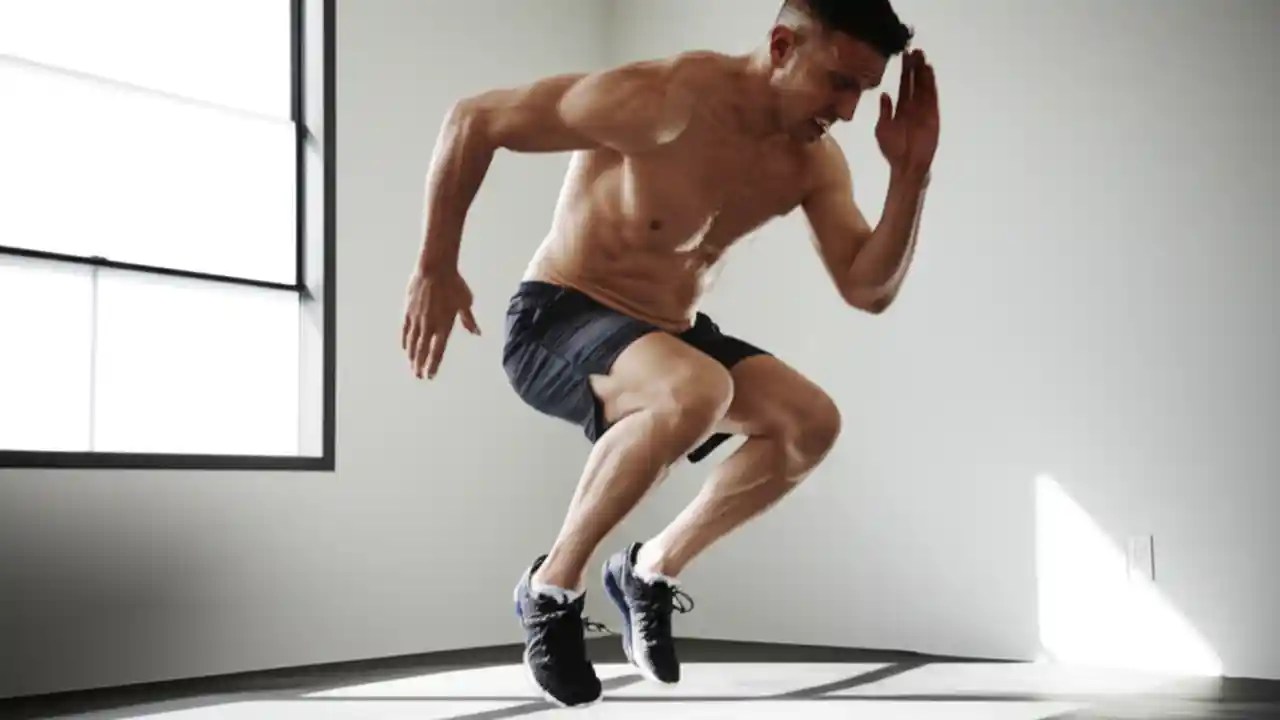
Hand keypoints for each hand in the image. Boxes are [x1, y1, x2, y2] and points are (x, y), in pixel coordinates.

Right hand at [402, 268, 480, 379]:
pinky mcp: (408, 311)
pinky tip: (405, 348)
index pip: (438, 351)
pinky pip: (405, 330)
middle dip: (420, 365)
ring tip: (412, 366)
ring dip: (412, 356)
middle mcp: (429, 325)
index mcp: (444, 325)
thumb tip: (477, 332)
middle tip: (419, 376)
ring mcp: (417, 319)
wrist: (434, 268)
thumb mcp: (465, 302)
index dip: (433, 365)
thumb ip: (468, 320)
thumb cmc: (453, 283)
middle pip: (423, 351)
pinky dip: (405, 341)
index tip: (430, 375)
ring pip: (413, 343)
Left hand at [876, 48, 938, 179]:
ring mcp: (923, 110)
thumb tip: (884, 94)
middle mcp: (913, 106)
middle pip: (915, 82)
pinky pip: (931, 97)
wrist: (906, 165)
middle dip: (914, 67)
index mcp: (901, 109)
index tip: (904, 56)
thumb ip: (884, 111)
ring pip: (924, 86)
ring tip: (922, 56)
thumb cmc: (893, 150)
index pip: (904, 85)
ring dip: (923, 72)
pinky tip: (929, 71)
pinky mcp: (932, 115)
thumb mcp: (882, 129)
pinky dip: (930, 84)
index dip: (905, 71)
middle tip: (914, 50)